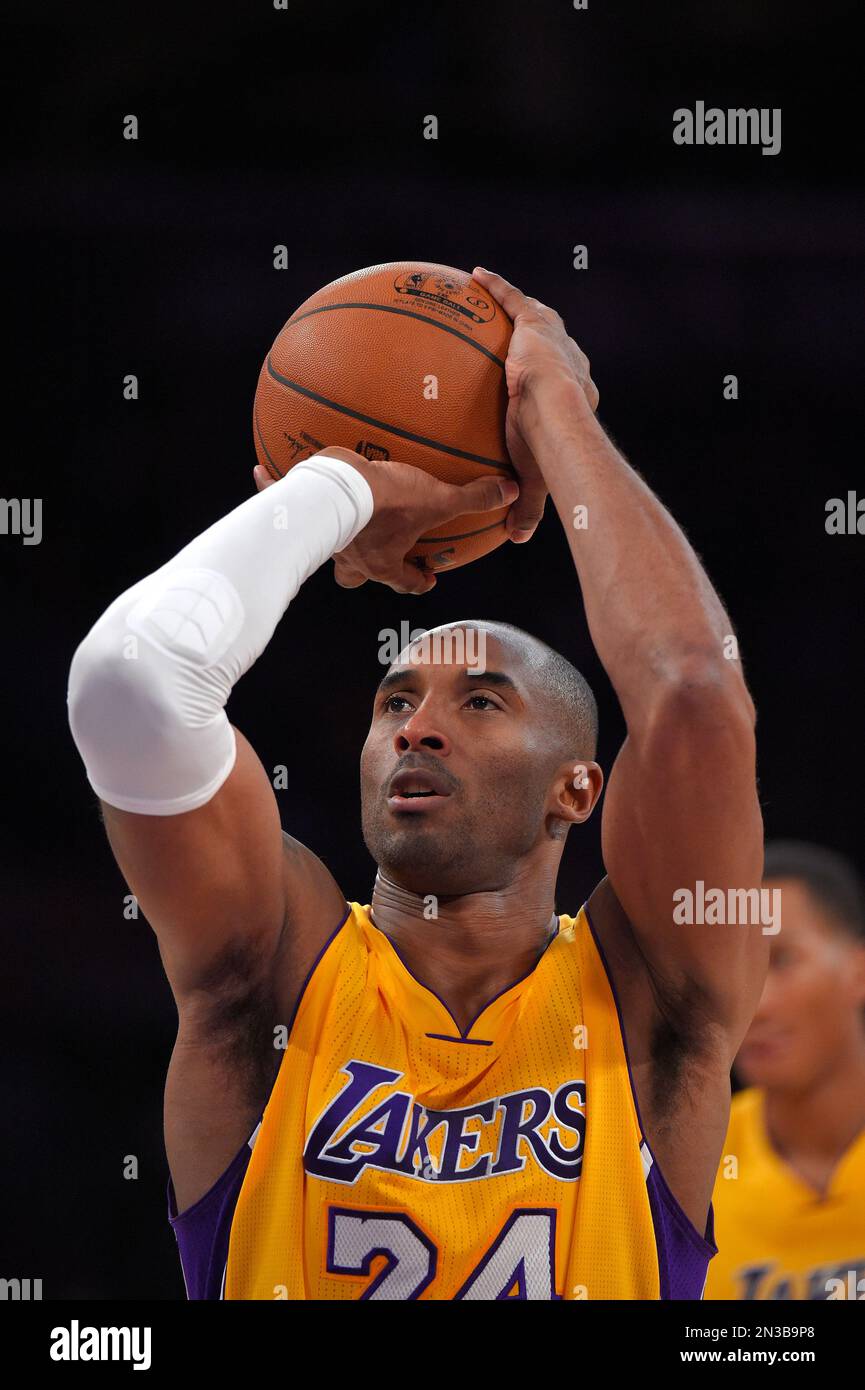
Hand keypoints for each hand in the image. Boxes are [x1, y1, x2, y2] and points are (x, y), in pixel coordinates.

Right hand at [254, 447, 518, 594]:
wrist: (334, 490)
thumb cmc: (385, 503)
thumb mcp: (436, 498)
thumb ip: (472, 497)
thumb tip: (510, 492)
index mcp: (382, 561)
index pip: (406, 580)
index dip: (420, 582)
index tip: (430, 579)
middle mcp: (351, 557)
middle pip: (356, 577)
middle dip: (366, 571)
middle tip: (376, 557)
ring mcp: (321, 539)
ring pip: (322, 547)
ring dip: (325, 538)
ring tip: (327, 520)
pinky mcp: (296, 512)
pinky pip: (279, 502)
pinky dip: (271, 488)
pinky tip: (261, 473)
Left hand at [472, 266, 598, 543]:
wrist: (556, 413)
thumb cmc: (550, 449)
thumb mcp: (534, 479)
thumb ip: (526, 506)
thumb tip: (517, 539)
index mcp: (576, 396)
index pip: (568, 388)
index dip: (558, 386)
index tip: (540, 387)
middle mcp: (572, 363)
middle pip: (556, 350)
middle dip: (543, 344)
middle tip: (523, 346)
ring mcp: (555, 339)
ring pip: (535, 319)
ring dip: (519, 308)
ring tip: (495, 299)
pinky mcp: (535, 322)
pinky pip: (512, 299)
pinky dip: (496, 287)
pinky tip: (475, 276)